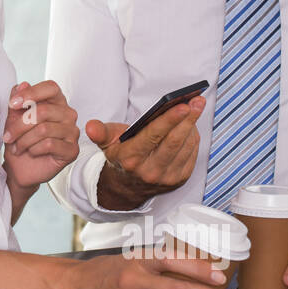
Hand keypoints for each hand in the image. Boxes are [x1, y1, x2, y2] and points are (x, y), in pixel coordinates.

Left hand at [2, 80, 79, 215]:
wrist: (20, 168)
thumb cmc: (19, 140)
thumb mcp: (13, 118)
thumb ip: (17, 101)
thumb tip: (22, 84)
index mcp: (56, 101)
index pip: (51, 87)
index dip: (31, 93)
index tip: (12, 104)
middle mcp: (68, 114)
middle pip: (43, 111)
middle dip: (19, 125)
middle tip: (7, 136)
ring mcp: (72, 132)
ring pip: (44, 129)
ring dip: (24, 140)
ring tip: (16, 147)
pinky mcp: (72, 150)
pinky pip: (50, 144)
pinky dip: (34, 149)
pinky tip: (31, 152)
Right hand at [87, 95, 205, 210]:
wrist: (126, 187)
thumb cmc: (120, 156)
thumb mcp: (107, 143)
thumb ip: (100, 132)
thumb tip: (90, 126)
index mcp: (130, 159)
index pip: (153, 137)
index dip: (169, 120)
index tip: (182, 105)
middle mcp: (149, 171)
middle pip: (174, 141)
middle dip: (188, 119)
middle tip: (197, 101)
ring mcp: (166, 178)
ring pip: (185, 147)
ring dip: (192, 126)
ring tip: (195, 108)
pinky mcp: (179, 180)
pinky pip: (191, 155)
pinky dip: (193, 138)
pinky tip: (191, 126)